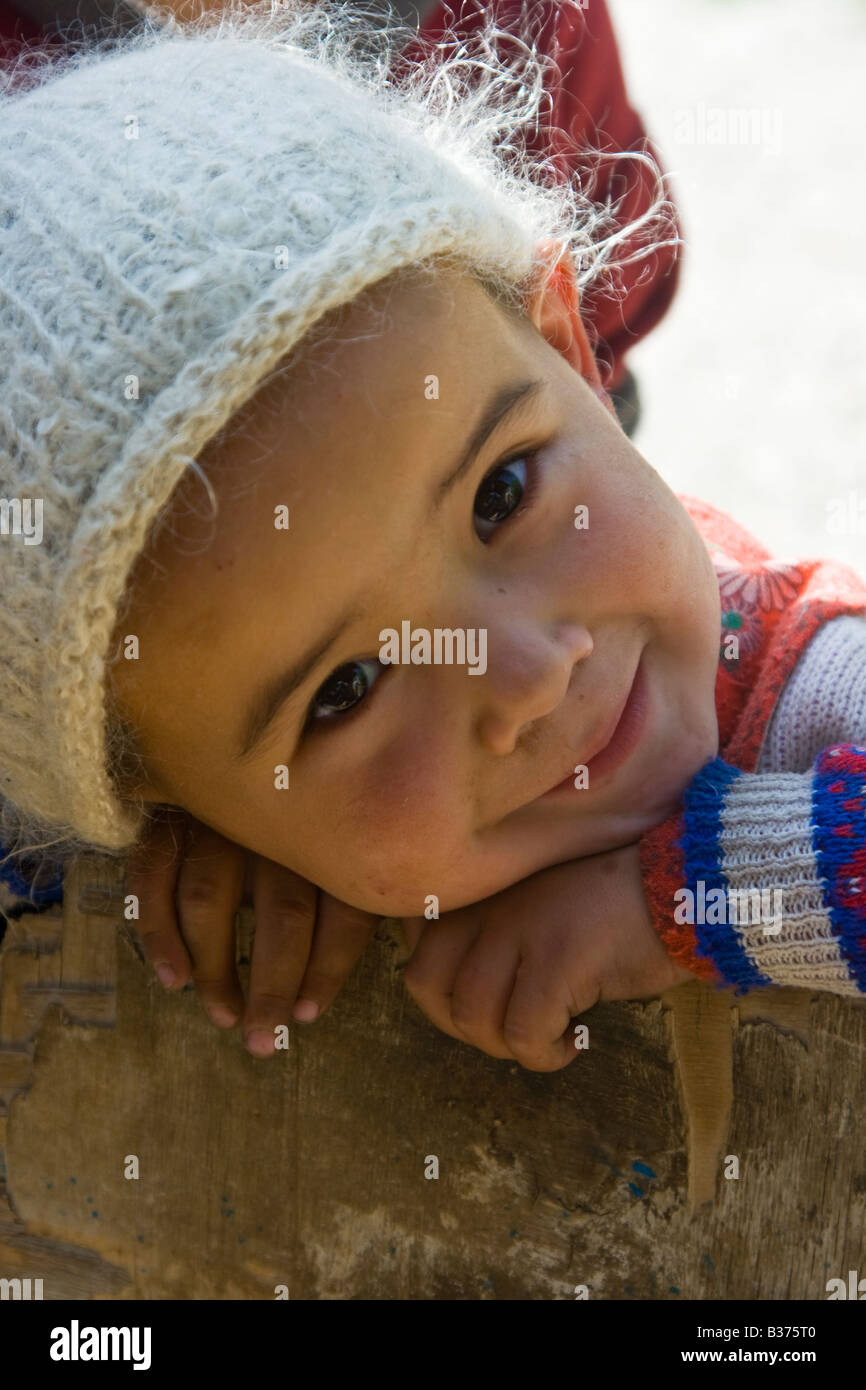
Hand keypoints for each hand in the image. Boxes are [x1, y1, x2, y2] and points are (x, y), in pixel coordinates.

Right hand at [124, 806, 376, 1055]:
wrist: (237, 759)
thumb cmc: (302, 827)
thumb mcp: (341, 853)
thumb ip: (361, 895)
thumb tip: (386, 959)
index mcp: (329, 838)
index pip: (340, 910)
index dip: (327, 969)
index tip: (307, 1016)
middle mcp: (277, 828)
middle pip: (282, 914)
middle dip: (273, 986)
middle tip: (263, 1042)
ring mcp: (218, 822)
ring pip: (211, 901)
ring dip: (215, 970)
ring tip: (224, 1018)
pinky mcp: (167, 823)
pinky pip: (154, 878)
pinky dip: (158, 933)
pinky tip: (173, 981)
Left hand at [400, 843, 692, 1071]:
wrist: (683, 885)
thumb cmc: (615, 903)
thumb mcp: (539, 902)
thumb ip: (493, 926)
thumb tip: (457, 990)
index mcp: (482, 891)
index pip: (413, 946)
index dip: (439, 993)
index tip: (485, 1005)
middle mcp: (490, 904)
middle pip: (426, 986)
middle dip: (462, 1026)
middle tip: (509, 1032)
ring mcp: (519, 929)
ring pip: (473, 1018)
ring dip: (508, 1046)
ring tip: (548, 1036)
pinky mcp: (556, 959)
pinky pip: (523, 1033)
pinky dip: (544, 1054)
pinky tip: (575, 1040)